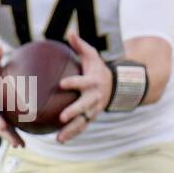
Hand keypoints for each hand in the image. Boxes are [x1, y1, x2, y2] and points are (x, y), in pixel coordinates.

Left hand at [55, 29, 110, 143]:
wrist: (114, 85)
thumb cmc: (97, 69)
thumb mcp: (92, 56)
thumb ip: (80, 46)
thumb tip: (69, 31)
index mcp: (92, 82)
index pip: (83, 82)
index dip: (74, 83)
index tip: (62, 84)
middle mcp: (94, 97)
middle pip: (85, 105)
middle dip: (75, 111)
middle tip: (63, 117)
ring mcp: (94, 109)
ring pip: (83, 121)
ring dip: (72, 130)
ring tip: (59, 137)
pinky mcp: (91, 117)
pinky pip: (82, 127)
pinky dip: (72, 134)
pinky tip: (58, 140)